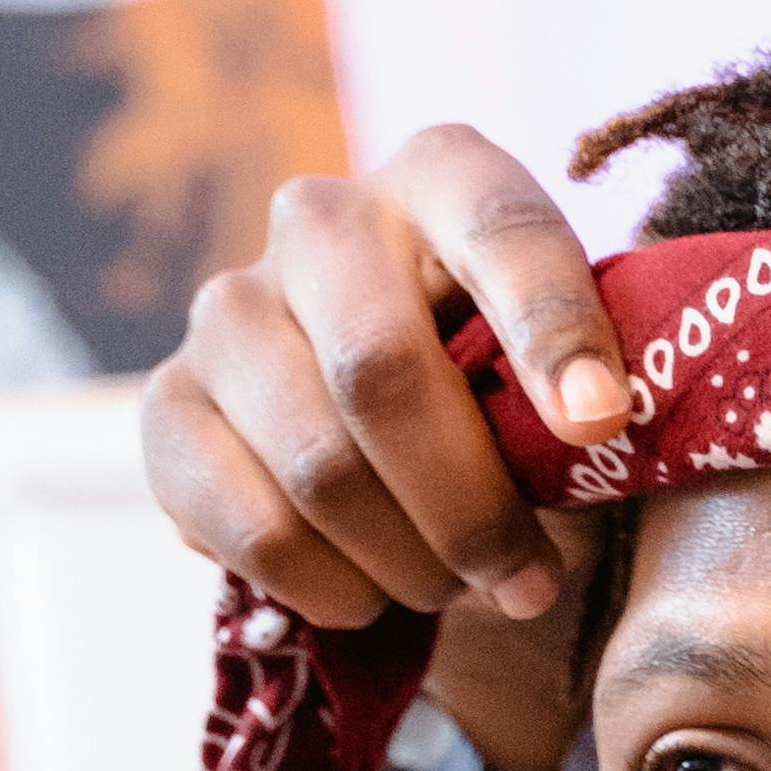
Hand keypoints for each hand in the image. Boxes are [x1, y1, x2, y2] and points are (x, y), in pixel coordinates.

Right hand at [141, 127, 631, 770]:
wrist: (374, 399)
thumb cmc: (504, 380)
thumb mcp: (562, 358)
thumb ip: (581, 387)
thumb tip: (594, 436)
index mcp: (444, 175)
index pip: (502, 232)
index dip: (552, 330)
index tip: (601, 423)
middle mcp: (319, 219)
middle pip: (381, 371)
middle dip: (470, 506)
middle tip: (526, 581)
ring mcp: (227, 309)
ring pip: (317, 466)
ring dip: (407, 561)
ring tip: (455, 589)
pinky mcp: (169, 405)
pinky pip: (249, 527)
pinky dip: (329, 588)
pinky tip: (373, 594)